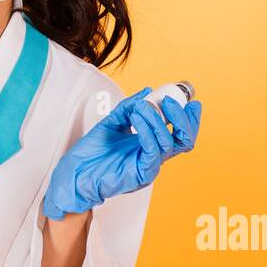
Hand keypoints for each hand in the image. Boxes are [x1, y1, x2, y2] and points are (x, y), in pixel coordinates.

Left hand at [42, 87, 201, 220]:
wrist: (76, 173)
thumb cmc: (93, 153)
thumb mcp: (113, 122)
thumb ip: (130, 108)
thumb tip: (147, 92)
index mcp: (151, 145)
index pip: (180, 133)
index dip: (189, 118)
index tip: (189, 100)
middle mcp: (155, 156)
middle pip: (184, 140)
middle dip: (182, 118)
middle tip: (169, 101)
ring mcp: (150, 166)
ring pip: (168, 142)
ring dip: (157, 119)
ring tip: (142, 107)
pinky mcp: (142, 173)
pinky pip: (152, 151)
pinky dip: (148, 131)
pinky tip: (137, 119)